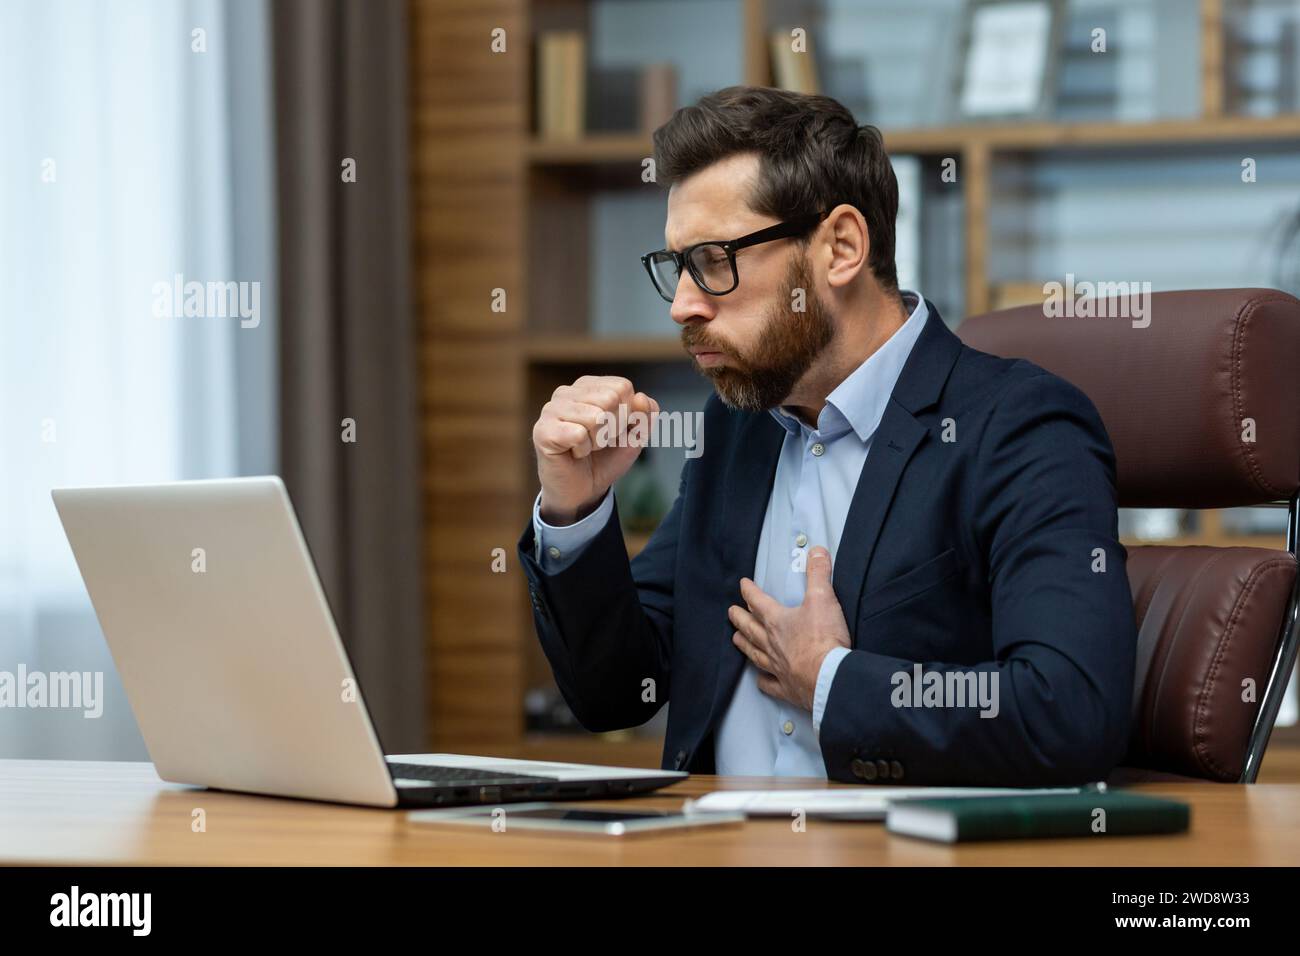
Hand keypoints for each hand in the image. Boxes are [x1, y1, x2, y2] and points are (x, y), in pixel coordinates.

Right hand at [532, 375, 658, 524]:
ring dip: (598, 441)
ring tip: (585, 447)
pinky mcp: (542, 431)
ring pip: (596, 416)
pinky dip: (583, 450)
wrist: (583, 491)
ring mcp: (551, 410)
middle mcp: (566, 392)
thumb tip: (641, 397)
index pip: (623, 387)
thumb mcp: (635, 436)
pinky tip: (573, 453)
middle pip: (610, 398)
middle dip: (613, 428)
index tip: (614, 431)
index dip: (627, 415)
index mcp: (588, 386)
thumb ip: (645, 415)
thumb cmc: (605, 458)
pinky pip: (579, 435)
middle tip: (598, 442)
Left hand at [727, 546, 850, 711]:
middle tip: (731, 613)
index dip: (749, 591)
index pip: (758, 601)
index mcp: (777, 621)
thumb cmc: (823, 640)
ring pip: (754, 653)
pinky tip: (760, 679)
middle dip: (739, 618)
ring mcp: (776, 666)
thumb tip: (817, 553)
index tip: (743, 585)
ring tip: (737, 640)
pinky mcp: (786, 686)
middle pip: (750, 628)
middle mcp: (772, 643)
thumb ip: (819, 574)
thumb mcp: (823, 598)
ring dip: (744, 645)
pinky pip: (769, 684)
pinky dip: (763, 680)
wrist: (827, 676)